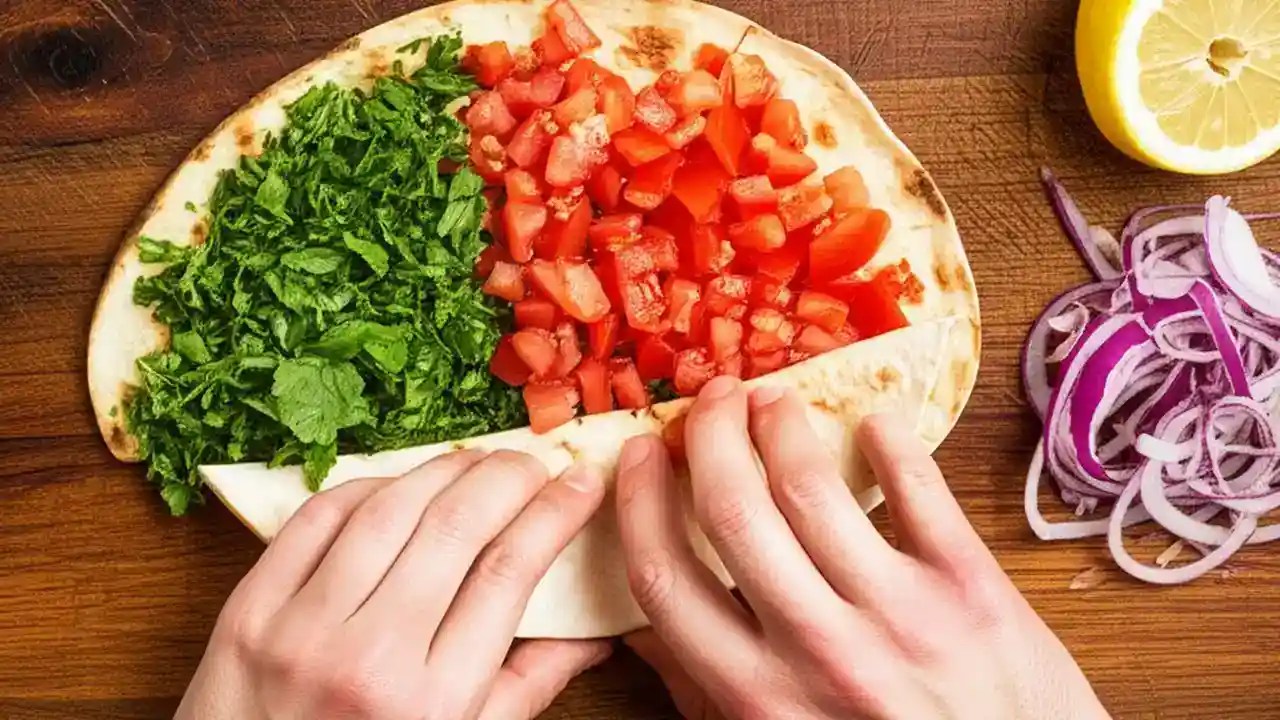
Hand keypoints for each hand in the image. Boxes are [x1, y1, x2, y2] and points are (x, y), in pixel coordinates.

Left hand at [177, 450, 610, 719]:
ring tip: (475, 463)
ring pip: (387, 511)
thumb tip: (592, 635)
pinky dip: (365, 487)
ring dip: (441, 471)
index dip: (553, 514)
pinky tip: (399, 484)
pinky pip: (315, 520)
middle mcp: (368, 659)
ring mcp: (300, 629)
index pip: (509, 573)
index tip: (580, 482)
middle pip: (455, 528)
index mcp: (431, 702)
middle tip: (532, 463)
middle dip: (507, 478)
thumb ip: (524, 689)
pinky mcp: (249, 611)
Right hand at [616, 377, 1109, 719]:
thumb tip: (641, 626)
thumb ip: (707, 692)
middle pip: (733, 511)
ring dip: (782, 425)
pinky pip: (919, 490)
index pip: (667, 577)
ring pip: (813, 488)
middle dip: (709, 437)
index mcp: (759, 696)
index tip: (639, 455)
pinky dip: (890, 442)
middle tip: (711, 400)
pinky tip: (872, 424)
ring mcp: (899, 615)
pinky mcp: (971, 588)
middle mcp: (820, 651)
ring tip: (773, 400)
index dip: (641, 501)